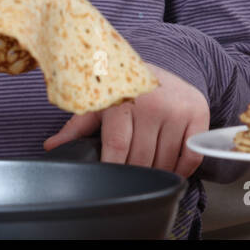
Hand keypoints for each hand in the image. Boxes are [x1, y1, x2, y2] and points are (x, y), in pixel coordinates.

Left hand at [43, 64, 208, 176]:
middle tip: (127, 173)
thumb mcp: (100, 103)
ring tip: (146, 169)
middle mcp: (154, 103)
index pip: (118, 147)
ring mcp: (178, 109)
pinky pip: (191, 156)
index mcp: (125, 99)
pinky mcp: (198, 115)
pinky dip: (181, 169)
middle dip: (133, 173)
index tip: (109, 180)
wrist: (160, 68)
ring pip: (166, 161)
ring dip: (156, 173)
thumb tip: (50, 147)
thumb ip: (76, 127)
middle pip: (142, 159)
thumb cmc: (125, 90)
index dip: (113, 169)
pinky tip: (170, 168)